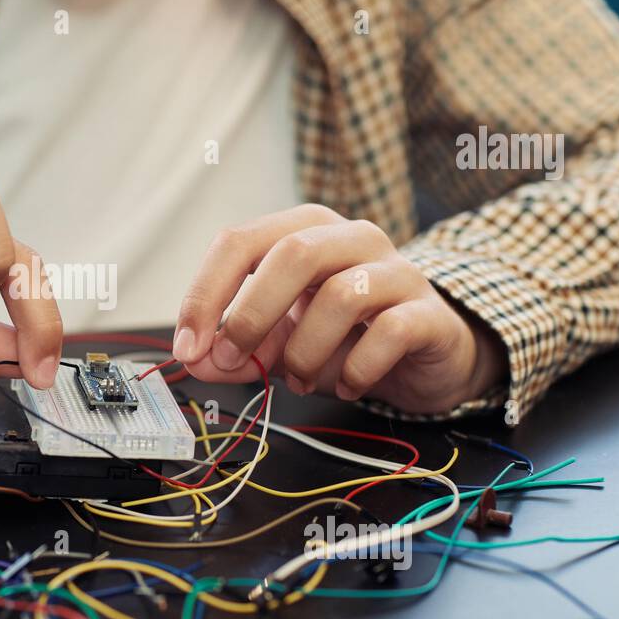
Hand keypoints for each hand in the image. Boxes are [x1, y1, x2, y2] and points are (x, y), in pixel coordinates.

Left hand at [171, 204, 506, 413]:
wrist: (427, 355)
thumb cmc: (348, 337)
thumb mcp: (281, 342)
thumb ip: (237, 351)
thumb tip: (195, 361)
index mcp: (305, 231)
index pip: (241, 241)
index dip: (206, 293)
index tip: (189, 345)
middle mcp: (352, 239)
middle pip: (293, 253)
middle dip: (252, 314)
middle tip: (234, 360)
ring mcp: (397, 271)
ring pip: (343, 294)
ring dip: (305, 350)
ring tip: (297, 380)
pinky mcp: (429, 313)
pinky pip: (389, 331)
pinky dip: (357, 369)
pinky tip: (346, 386)